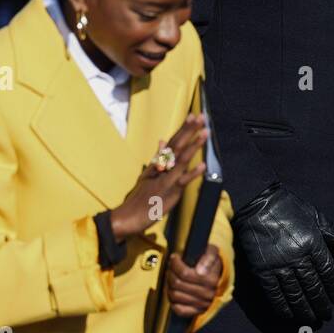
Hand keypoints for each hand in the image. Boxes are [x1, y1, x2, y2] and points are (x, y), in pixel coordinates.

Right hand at [110, 115, 208, 239]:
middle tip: (200, 117)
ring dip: (194, 145)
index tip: (192, 116)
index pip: (172, 142)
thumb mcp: (147, 174)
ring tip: (205, 132)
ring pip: (181, 159)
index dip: (183, 129)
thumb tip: (162, 140)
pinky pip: (182, 181)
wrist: (128, 216)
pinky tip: (203, 165)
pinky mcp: (170, 192)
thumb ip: (157, 158)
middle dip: (189, 130)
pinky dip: (193, 173)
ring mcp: (166, 179)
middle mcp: (162, 168)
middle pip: (177, 145)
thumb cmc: (140, 197)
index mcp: (158, 163)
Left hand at [166, 243, 223, 318]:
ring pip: (175, 295)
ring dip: (169, 285)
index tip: (174, 257)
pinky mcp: (198, 311)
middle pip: (177, 283)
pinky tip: (174, 291)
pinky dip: (172, 301)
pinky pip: (179, 310)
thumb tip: (200, 270)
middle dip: (171, 272)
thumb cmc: (215, 264)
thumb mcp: (214, 253)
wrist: (222, 278)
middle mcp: (207, 294)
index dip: (175, 264)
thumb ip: (209, 257)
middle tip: (171, 266)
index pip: (184, 273)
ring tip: (172, 276)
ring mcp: (202, 304)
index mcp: (211, 280)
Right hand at [233, 184, 333, 323]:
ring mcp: (279, 265)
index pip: (328, 272)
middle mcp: (298, 257)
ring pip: (296, 294)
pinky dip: (283, 307)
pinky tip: (289, 315)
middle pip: (314, 287)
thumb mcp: (314, 214)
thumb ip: (331, 232)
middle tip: (326, 315)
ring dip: (305, 310)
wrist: (255, 203)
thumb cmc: (286, 206)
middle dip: (322, 304)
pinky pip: (275, 294)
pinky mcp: (262, 270)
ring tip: (312, 320)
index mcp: (312, 243)